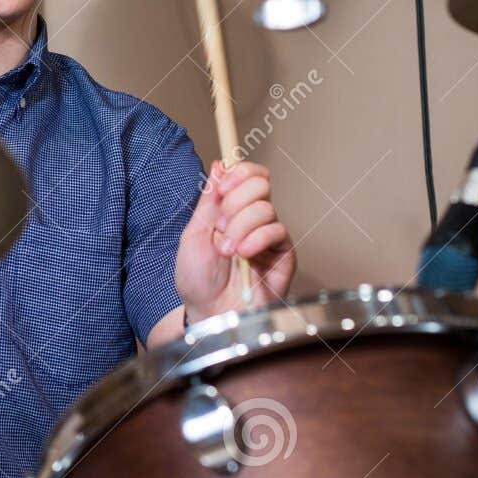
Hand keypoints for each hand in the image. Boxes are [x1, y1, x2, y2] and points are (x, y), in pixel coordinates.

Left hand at [176, 159, 296, 320]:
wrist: (208, 312)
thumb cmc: (198, 279)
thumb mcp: (194, 234)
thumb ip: (209, 201)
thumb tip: (219, 165)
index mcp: (231, 210)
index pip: (248, 175)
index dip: (239, 173)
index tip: (221, 186)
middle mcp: (253, 219)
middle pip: (260, 183)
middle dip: (235, 202)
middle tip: (220, 227)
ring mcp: (269, 235)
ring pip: (265, 208)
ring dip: (240, 227)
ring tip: (226, 251)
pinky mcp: (283, 254)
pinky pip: (277, 231)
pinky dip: (256, 239)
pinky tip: (243, 255)